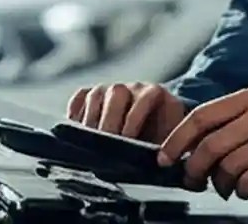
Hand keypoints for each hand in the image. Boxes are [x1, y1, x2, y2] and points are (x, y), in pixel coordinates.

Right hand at [66, 82, 186, 142]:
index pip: (144, 98)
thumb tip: (158, 159)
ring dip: (91, 119)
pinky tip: (75, 128)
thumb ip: (167, 145)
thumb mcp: (171, 139)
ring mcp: (111, 89)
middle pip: (116, 92)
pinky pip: (81, 95)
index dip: (134, 119)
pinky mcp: (93, 94)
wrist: (156, 126)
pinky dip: (76, 110)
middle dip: (109, 120)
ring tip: (89, 142)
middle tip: (104, 145)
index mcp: (155, 93)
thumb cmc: (163, 136)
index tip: (127, 140)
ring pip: (96, 94)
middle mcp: (131, 87)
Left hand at [158, 89, 247, 199]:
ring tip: (222, 187)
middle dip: (194, 168)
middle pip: (211, 146)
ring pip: (228, 166)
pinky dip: (240, 190)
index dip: (178, 139)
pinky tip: (243, 190)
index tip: (165, 156)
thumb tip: (193, 144)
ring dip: (219, 183)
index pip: (201, 117)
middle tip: (191, 179)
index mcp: (247, 99)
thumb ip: (229, 119)